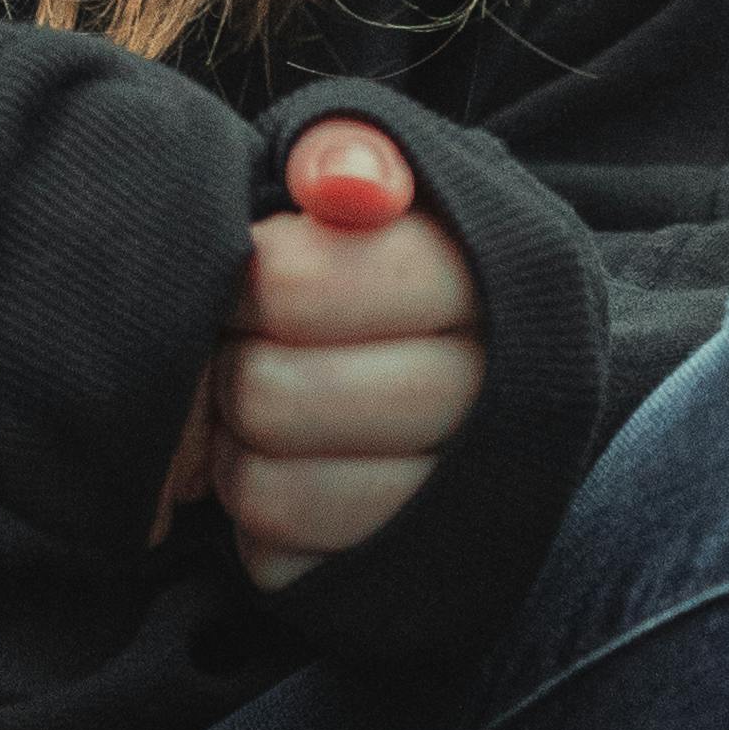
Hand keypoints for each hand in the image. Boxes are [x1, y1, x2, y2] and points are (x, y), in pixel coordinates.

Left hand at [154, 117, 485, 593]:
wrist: (476, 354)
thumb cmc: (391, 248)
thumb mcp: (381, 172)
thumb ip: (347, 150)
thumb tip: (340, 186)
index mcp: (485, 276)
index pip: (291, 286)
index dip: (246, 278)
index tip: (257, 271)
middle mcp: (492, 400)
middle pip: (272, 397)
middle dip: (236, 363)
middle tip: (250, 345)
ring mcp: (457, 505)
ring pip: (272, 494)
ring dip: (238, 450)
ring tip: (262, 411)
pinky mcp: (412, 579)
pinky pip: (280, 565)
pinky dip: (261, 526)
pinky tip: (291, 473)